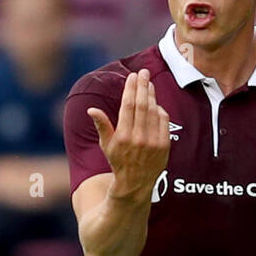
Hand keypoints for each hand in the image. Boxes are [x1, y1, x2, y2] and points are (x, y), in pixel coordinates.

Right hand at [88, 70, 169, 202]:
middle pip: (142, 105)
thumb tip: (91, 109)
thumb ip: (102, 125)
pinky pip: (164, 122)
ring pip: (154, 111)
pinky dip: (160, 110)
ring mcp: (153, 142)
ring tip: (149, 83)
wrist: (135, 183)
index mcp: (123, 136)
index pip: (128, 105)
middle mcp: (139, 138)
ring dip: (152, 95)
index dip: (131, 89)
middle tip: (143, 72)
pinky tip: (156, 103)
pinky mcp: (164, 146)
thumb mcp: (106, 145)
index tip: (132, 76)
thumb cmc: (118, 161)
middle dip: (143, 86)